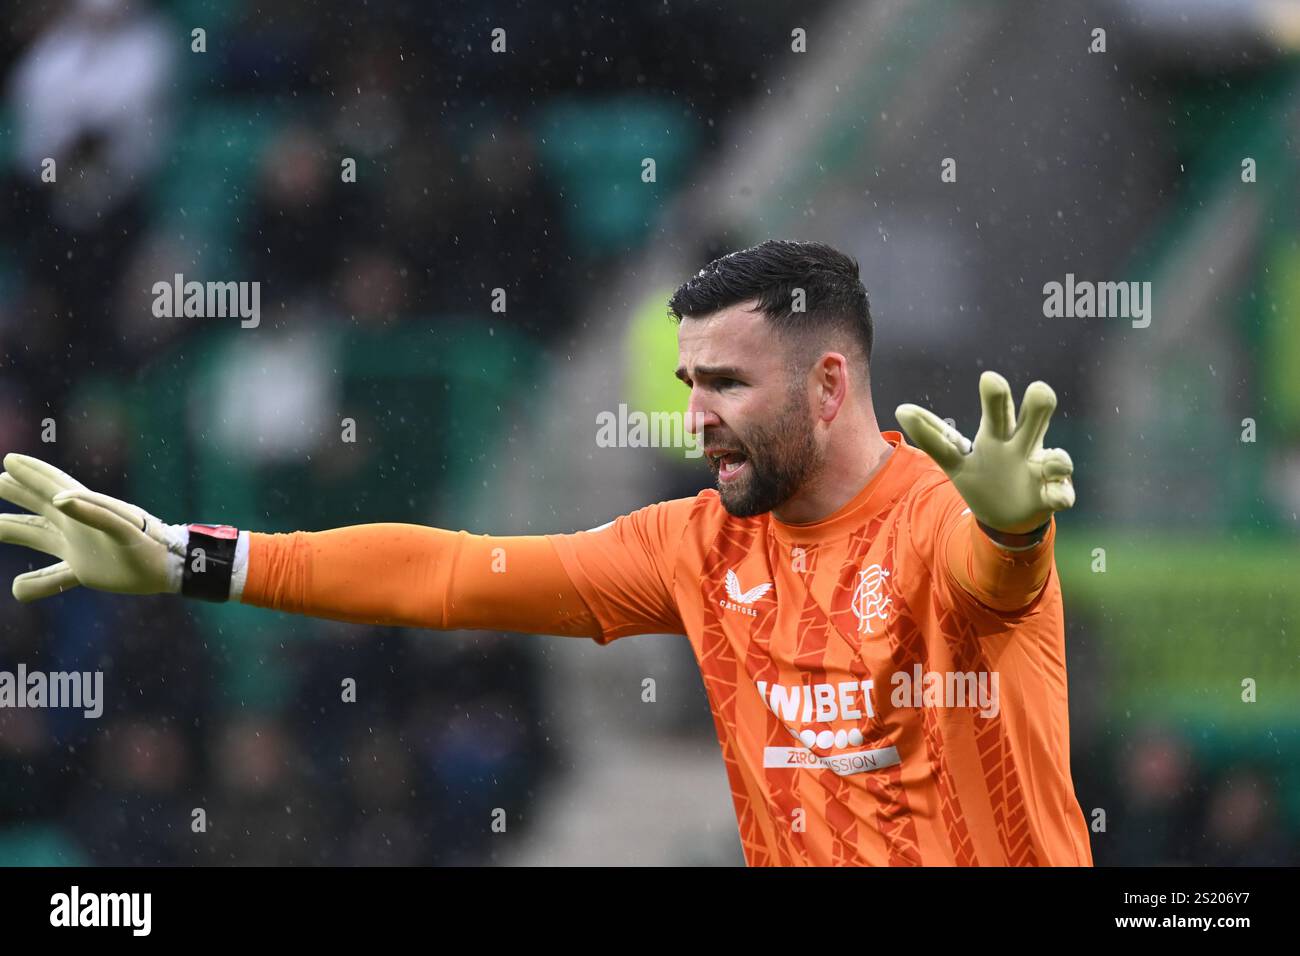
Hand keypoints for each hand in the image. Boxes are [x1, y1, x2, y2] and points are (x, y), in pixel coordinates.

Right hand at [0, 453, 185, 601]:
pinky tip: (17, 590)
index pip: (52, 485)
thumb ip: (92, 511)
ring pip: (38, 536)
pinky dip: (35, 585)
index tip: (10, 460)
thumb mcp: (122, 524)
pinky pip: (54, 578)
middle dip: (19, 492)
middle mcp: (78, 526)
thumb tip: (59, 498)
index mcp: (86, 509)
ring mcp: (80, 548)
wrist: (169, 569)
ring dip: (15, 530)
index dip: (31, 472)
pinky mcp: (86, 571)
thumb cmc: (149, 542)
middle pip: (39, 506)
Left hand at [895, 371, 1075, 534]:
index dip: (995, 398)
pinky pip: (1063, 494)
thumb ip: (932, 436)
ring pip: (1056, 458)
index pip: (997, 412)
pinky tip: (1056, 495)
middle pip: (1033, 421)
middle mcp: (1022, 447)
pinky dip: (1061, 494)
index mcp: (998, 435)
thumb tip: (901, 408)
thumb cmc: (984, 474)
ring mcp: (1040, 471)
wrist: (1007, 515)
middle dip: (1037, 406)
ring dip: (1055, 459)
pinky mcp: (1052, 496)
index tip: (989, 378)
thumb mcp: (954, 460)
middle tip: (1039, 389)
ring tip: (1047, 462)